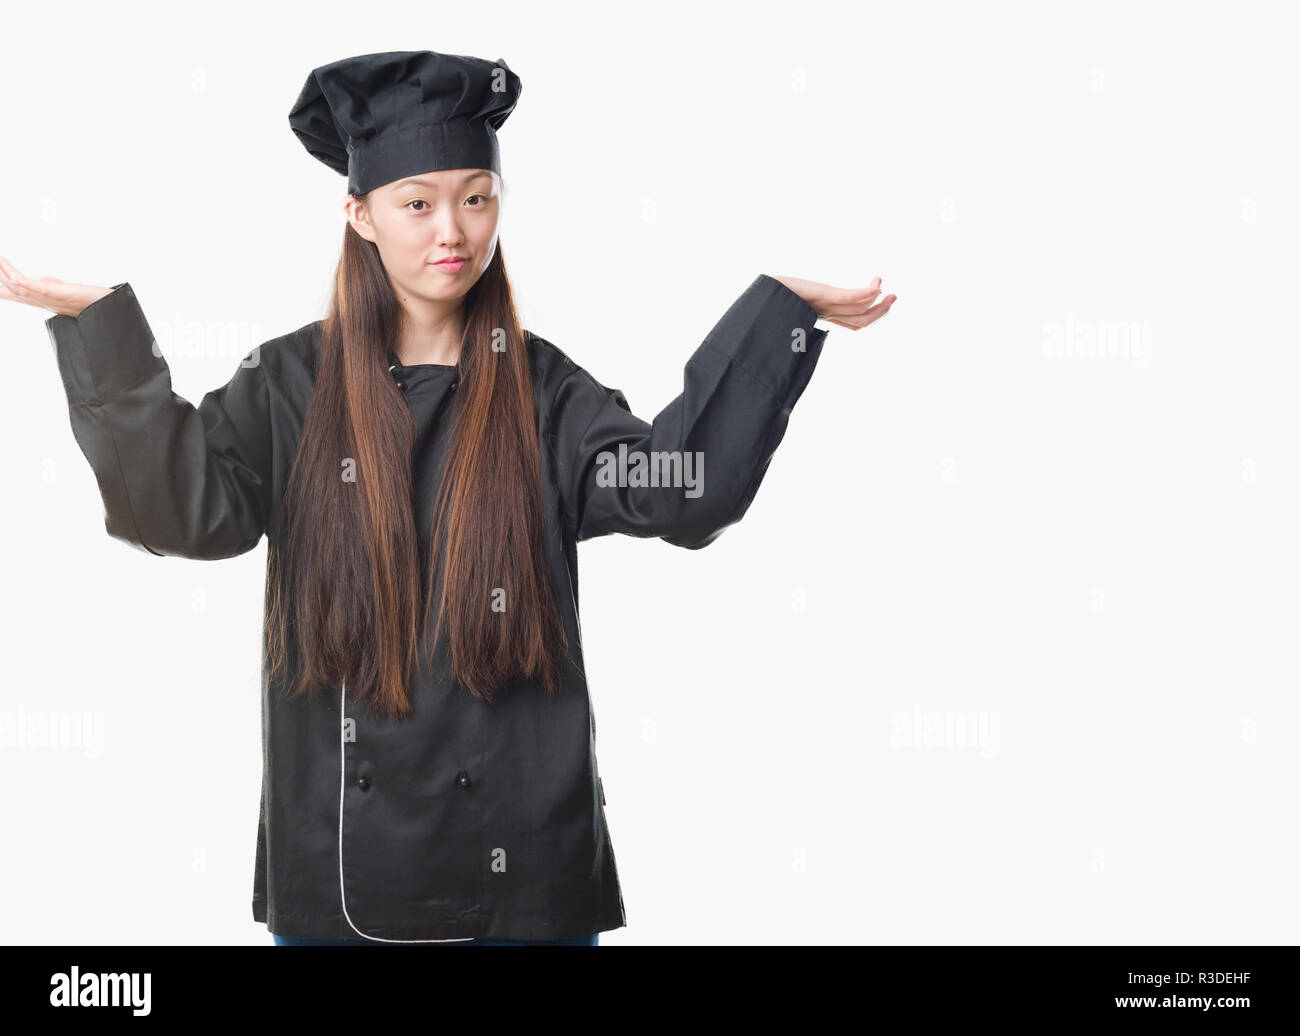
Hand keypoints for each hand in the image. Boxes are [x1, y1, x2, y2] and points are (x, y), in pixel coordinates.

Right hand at [0, 256, 113, 318]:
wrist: (113, 313)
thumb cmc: (95, 305)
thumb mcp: (67, 293)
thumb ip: (53, 287)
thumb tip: (44, 280)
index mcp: (46, 302)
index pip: (18, 295)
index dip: (2, 290)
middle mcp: (45, 302)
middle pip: (14, 293)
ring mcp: (52, 300)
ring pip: (21, 290)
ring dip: (5, 275)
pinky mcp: (61, 296)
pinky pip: (39, 290)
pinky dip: (24, 283)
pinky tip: (15, 278)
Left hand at [770, 275, 896, 330]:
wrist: (752, 302)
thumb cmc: (765, 301)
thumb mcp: (789, 299)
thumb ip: (803, 300)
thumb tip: (805, 296)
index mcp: (817, 315)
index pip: (851, 322)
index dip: (870, 315)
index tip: (881, 299)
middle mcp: (822, 314)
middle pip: (860, 320)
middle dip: (880, 311)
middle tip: (893, 297)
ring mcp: (821, 306)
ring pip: (858, 312)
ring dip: (878, 302)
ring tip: (888, 292)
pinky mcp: (818, 296)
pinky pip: (847, 299)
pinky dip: (864, 294)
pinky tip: (876, 288)